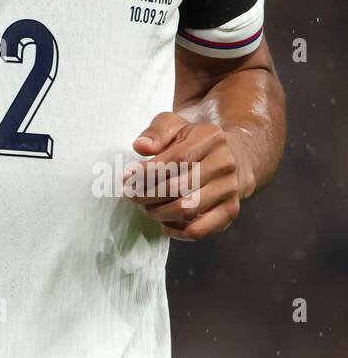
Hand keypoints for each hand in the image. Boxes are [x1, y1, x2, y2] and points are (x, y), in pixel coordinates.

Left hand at [125, 112, 248, 240]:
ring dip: (157, 212)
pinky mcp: (230, 211)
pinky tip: (163, 222)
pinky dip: (176, 231)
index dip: (148, 171)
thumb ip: (156, 132)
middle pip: (179, 187)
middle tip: (130, 195)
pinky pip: (199, 230)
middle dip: (147, 194)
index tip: (127, 178)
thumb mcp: (174, 125)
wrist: (229, 156)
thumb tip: (140, 147)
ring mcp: (230, 189)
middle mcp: (225, 164)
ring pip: (187, 209)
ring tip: (143, 206)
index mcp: (212, 138)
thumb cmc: (193, 140)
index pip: (177, 159)